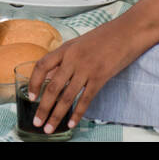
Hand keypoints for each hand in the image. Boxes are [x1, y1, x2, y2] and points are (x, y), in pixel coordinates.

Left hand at [26, 18, 144, 133]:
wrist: (128, 31)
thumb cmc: (104, 37)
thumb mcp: (78, 43)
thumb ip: (64, 59)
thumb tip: (50, 75)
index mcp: (65, 49)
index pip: (42, 66)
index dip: (34, 83)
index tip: (31, 97)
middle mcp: (73, 59)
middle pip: (52, 87)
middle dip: (43, 107)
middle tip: (37, 122)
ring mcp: (87, 68)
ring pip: (67, 96)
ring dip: (57, 115)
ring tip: (49, 128)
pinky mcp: (101, 77)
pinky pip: (86, 99)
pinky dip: (78, 113)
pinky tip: (72, 123)